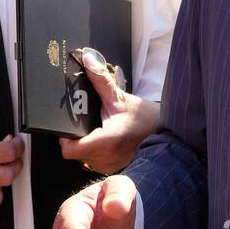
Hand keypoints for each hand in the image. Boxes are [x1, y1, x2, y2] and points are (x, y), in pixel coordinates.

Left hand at [58, 48, 160, 174]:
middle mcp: (106, 158)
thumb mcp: (119, 98)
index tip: (70, 125)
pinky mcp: (112, 168)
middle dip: (78, 136)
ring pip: (84, 157)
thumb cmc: (144, 117)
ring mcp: (109, 165)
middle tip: (88, 123)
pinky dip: (96, 150)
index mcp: (106, 141)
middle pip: (76, 151)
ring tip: (98, 130)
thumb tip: (88, 60)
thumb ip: (100, 80)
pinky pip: (94, 160)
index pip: (69, 150)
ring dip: (87, 144)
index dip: (65, 137)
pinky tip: (105, 138)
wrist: (164, 132)